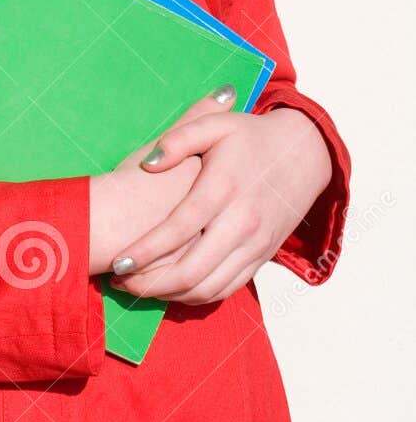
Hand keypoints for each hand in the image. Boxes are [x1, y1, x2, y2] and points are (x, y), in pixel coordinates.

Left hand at [109, 93, 333, 304]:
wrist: (305, 153)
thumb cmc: (251, 136)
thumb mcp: (216, 124)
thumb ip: (178, 139)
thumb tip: (147, 164)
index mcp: (224, 188)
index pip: (178, 229)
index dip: (145, 250)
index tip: (117, 261)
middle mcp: (242, 221)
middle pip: (192, 270)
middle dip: (151, 283)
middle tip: (119, 281)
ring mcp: (255, 244)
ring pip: (209, 287)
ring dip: (170, 295)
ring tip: (138, 288)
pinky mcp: (263, 256)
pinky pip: (227, 289)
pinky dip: (197, 297)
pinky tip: (171, 289)